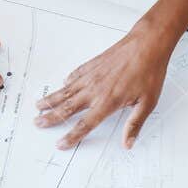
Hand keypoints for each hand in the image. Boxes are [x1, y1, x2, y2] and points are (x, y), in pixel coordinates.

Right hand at [33, 0, 187, 149]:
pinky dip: (67, 81)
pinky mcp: (93, 65)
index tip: (61, 143)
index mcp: (107, 102)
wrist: (147, 44)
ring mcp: (91, 76)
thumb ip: (134, 124)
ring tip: (38, 105)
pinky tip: (63, 83)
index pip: (85, 124)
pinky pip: (76, 75)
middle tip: (38, 123)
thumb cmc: (149, 72)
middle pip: (67, 107)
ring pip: (66, 91)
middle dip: (51, 117)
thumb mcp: (147, 103)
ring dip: (51, 99)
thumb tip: (128, 143)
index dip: (71, 136)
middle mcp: (95, 90)